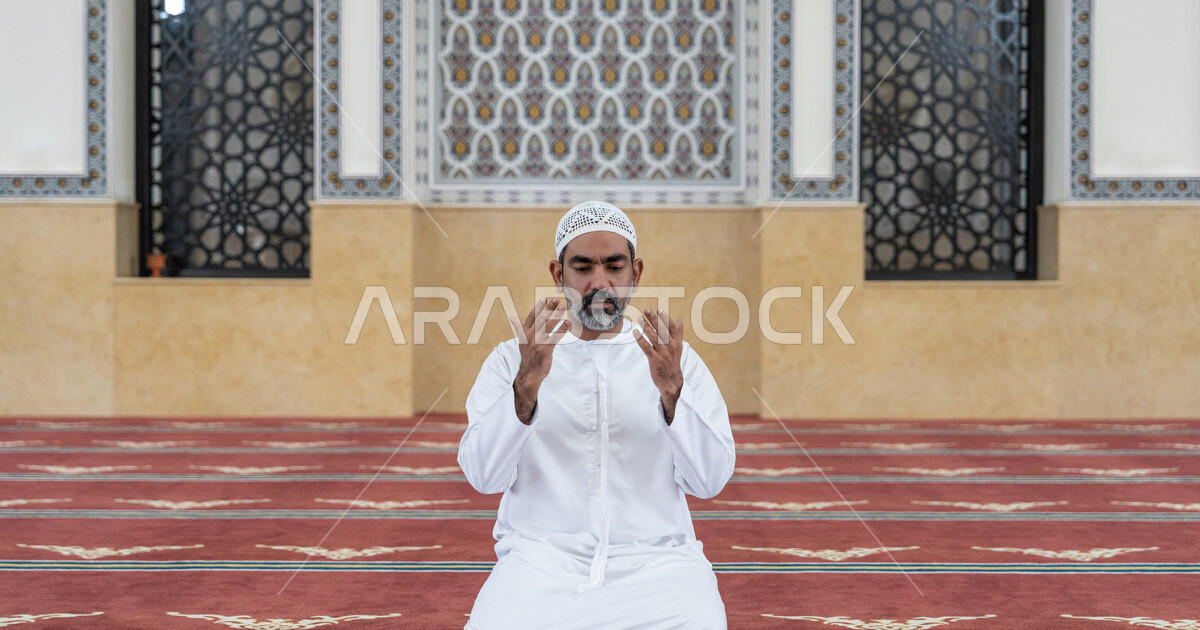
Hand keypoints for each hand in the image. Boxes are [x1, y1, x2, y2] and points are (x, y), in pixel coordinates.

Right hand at [509, 298, 567, 423]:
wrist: (529, 374)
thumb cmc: (528, 356)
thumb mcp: (521, 341)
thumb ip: (519, 328)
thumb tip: (512, 317)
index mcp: (524, 333)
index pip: (531, 317)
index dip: (538, 307)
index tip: (544, 298)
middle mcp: (530, 336)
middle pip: (540, 319)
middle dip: (548, 308)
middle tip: (556, 299)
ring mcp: (537, 342)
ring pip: (548, 326)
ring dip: (556, 316)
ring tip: (563, 307)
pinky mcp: (545, 349)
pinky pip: (555, 337)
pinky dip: (562, 330)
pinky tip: (568, 324)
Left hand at [633, 308, 684, 423]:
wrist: (671, 381)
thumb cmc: (673, 362)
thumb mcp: (679, 347)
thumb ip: (678, 333)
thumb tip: (680, 319)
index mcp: (677, 343)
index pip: (671, 328)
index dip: (665, 318)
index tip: (659, 309)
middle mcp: (670, 347)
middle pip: (661, 330)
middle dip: (654, 319)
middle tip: (647, 309)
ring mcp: (662, 353)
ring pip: (653, 337)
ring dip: (645, 326)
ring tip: (640, 318)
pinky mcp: (654, 359)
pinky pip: (646, 347)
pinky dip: (640, 339)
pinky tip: (635, 332)